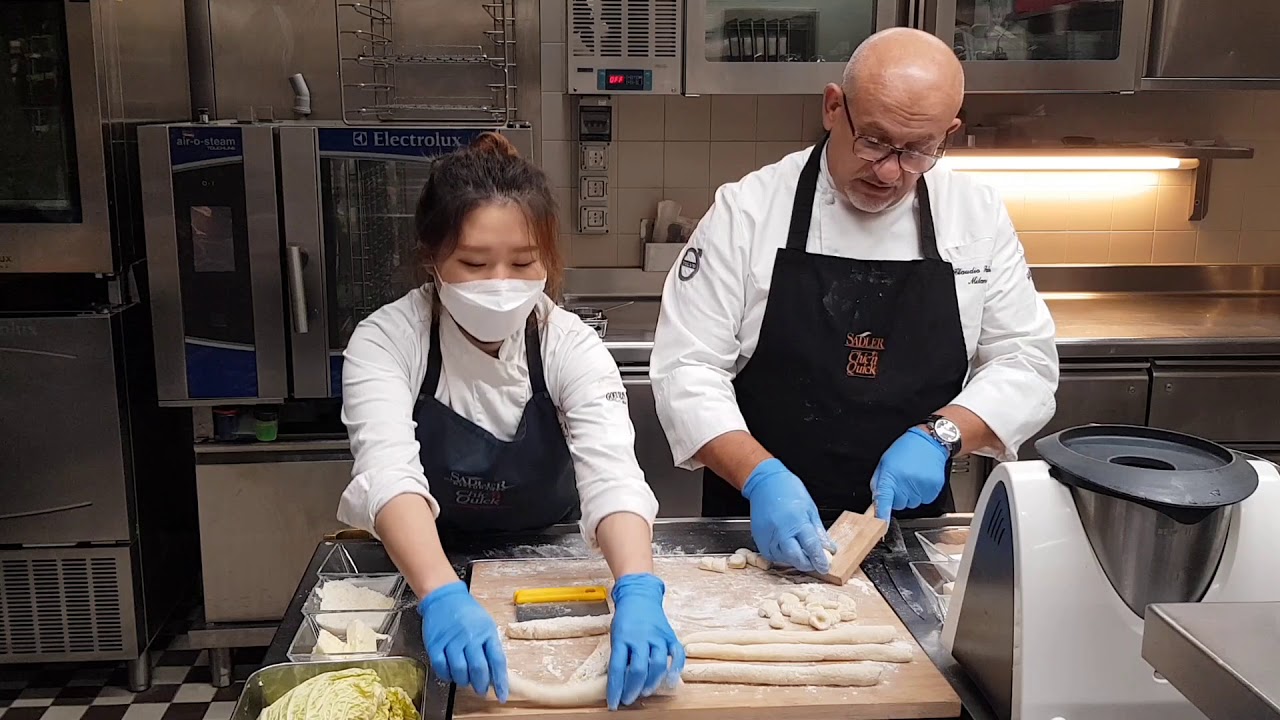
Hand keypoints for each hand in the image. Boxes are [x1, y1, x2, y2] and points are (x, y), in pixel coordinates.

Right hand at [418, 581, 508, 701]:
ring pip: (460, 671)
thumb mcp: (486, 624)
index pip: (497, 661)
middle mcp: (470, 637)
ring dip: (464, 681)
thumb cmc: (467, 612)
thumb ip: (490, 647)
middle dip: (481, 685)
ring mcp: (452, 641)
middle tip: (481, 690)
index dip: (501, 681)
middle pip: (479, 669)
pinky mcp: (435, 644)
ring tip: (466, 681)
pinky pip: (441, 667)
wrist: (444, 597)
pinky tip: (451, 674)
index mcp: (486, 632)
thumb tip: (495, 672)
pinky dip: (447, 675)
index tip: (502, 695)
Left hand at [607, 573, 684, 710]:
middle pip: (639, 669)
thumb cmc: (625, 618)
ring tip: (645, 692)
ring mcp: (657, 636)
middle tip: (629, 699)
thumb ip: (620, 655)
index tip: (613, 704)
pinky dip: (676, 669)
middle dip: (633, 689)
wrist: (639, 595)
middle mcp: (640, 638)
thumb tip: (621, 682)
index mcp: (622, 638)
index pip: (618, 669)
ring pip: (658, 664)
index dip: (615, 689)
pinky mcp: (670, 635)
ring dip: (652, 682)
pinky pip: (677, 654)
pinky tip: (671, 681)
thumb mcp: (616, 635)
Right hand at [741, 458, 833, 572]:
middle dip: (806, 564)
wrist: (765, 483)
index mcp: (797, 520)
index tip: (824, 567)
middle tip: (814, 564)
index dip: (819, 560)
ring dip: (793, 560)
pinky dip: (780, 556)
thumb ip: (818, 531)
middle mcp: (781, 530)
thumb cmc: (788, 490)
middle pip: (795, 557)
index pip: (811, 546)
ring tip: (800, 554)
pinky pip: (770, 554)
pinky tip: (787, 550)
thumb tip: (828, 548)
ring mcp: (767, 534)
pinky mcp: (758, 537)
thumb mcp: (810, 509)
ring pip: (781, 558)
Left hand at [872, 427, 948, 520]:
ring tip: (912, 478)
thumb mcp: (885, 462)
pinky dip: (922, 493)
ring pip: (912, 504)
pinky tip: (921, 480)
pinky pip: (924, 500)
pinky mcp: (933, 488)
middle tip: (901, 482)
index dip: (882, 512)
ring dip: (911, 495)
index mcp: (891, 474)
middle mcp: (906, 482)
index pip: (884, 498)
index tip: (881, 522)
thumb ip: (879, 483)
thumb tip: (877, 501)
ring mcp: (921, 486)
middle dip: (898, 497)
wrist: (929, 443)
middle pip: (899, 505)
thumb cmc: (905, 450)